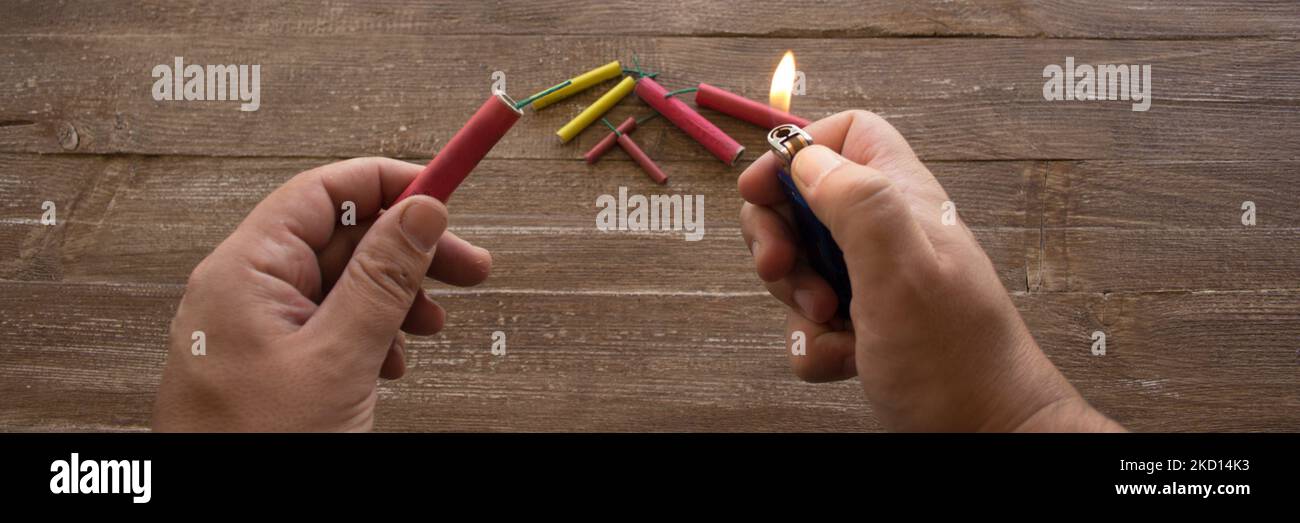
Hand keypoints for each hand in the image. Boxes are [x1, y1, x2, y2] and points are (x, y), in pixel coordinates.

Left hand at [154, 157, 491, 431]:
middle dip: (408, 250)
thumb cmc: (259, 448)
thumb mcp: (339, 358)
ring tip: (430, 326)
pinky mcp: (270, 362)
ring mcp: (256, 328)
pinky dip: (371, 334)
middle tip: (471, 266)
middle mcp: (244, 290)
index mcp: (245, 271)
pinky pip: (329, 324)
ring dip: (395, 297)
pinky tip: (392, 362)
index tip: (447, 193)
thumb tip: (420, 210)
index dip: (390, 185)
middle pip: (340, 236)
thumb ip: (382, 278)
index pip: (323, 191)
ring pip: (341, 282)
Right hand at [738, 111, 1120, 431]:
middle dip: (779, 236)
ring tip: (830, 322)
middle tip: (781, 268)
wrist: (988, 438)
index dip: (797, 152)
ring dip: (795, 297)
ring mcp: (878, 282)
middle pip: (806, 201)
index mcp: (903, 202)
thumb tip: (805, 155)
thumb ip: (857, 201)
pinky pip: (814, 322)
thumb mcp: (900, 271)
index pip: (847, 134)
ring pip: (803, 265)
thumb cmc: (957, 363)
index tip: (762, 192)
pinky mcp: (870, 327)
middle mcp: (891, 235)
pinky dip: (815, 344)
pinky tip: (844, 358)